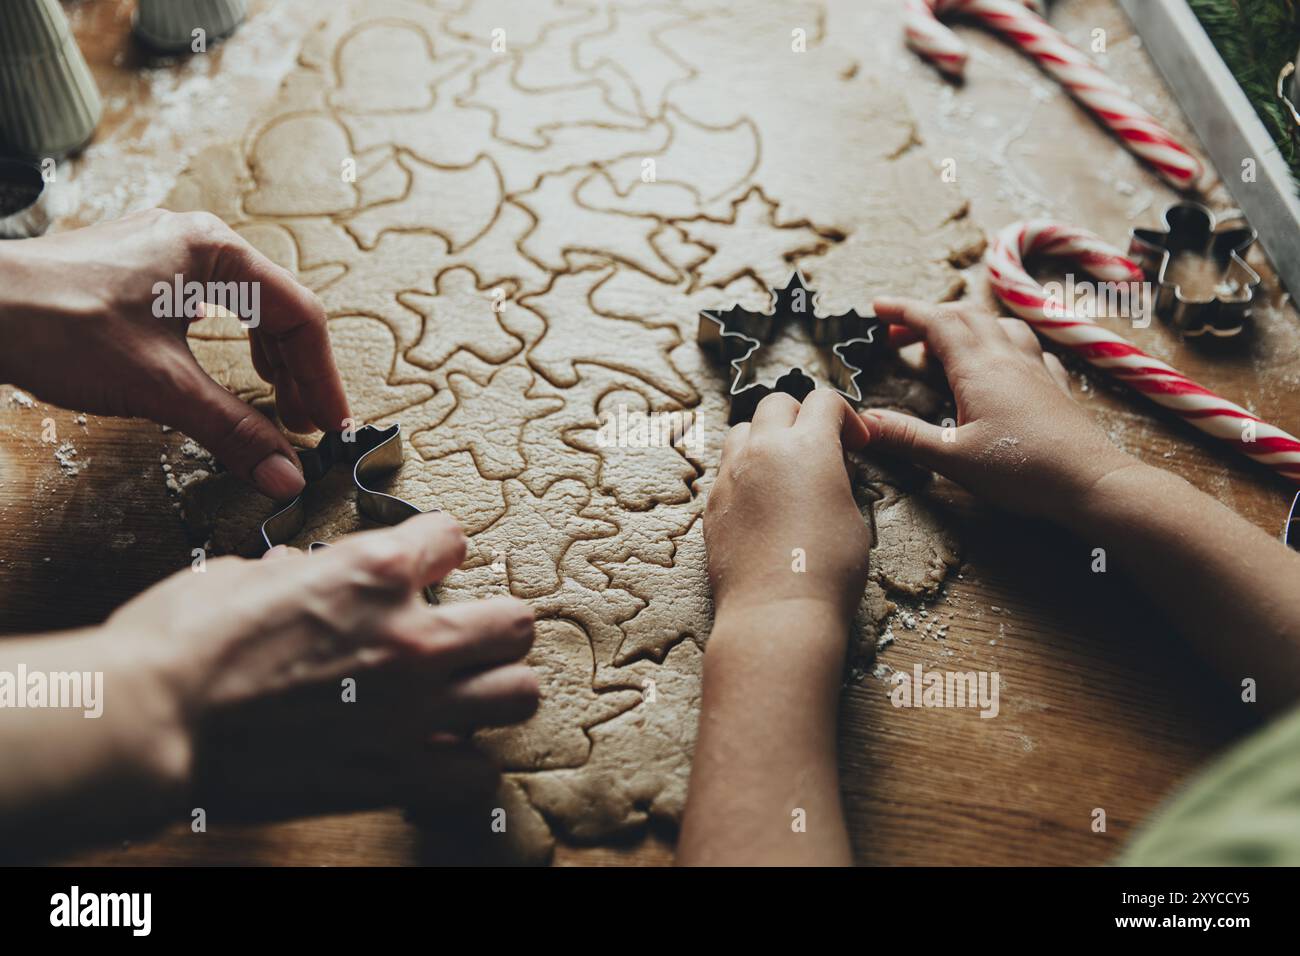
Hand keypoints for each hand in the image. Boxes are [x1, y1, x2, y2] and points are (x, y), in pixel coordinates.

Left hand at [0, 209, 350, 498]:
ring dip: (266, 363)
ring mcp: (163, 255)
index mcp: (214, 250)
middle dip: (296, 374)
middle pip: (277, 310)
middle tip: (304, 427)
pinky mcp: (137, 276)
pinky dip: (228, 350)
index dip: (322, 377)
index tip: (330, 425)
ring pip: (243, 310)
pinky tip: (227, 375)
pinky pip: (208, 310)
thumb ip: (233, 431)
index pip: (299, 315)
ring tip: (276, 408)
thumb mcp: (161, 386)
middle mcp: (194, 241)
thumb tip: (287, 476)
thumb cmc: (57, 326)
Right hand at [106, 512, 537, 817]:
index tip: (425, 564)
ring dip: (494, 690)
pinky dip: (464, 761)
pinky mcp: (397, 773)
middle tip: (464, 634)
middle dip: (493, 623)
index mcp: (375, 571)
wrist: (152, 722)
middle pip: (516, 622)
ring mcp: (412, 709)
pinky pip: (477, 771)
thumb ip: (301, 571)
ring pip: (519, 694)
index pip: (453, 538)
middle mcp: (413, 637)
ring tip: (464, 693)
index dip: (435, 548)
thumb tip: (307, 570)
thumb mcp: (245, 573)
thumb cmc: (182, 639)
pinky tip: (436, 750)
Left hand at [704, 389, 871, 624]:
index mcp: (807, 446)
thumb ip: (838, 481)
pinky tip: (761, 502)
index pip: (824, 401)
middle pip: (777, 404)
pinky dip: (745, 472)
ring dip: (765, 439)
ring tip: (784, 471)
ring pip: (743, 431)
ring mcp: (731, 475)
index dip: (846, 416)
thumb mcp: (853, 517)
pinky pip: (726, 470)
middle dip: (801, 416)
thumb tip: (831, 472)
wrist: (777, 611)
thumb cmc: (826, 570)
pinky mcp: (713, 504)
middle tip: (818, 447)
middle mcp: (763, 450)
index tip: (854, 443)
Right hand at [863, 297, 1139, 520]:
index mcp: (979, 369)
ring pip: (998, 325)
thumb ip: (905, 436)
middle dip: (927, 316)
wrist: (1092, 483)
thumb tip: (860, 423)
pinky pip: (1027, 348)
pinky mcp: (1056, 386)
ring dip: (966, 324)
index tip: (876, 307)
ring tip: (946, 343)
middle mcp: (1008, 359)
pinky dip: (1003, 342)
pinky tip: (1003, 361)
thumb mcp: (953, 458)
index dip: (904, 311)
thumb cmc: (1024, 472)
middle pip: (965, 317)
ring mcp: (1036, 369)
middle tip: (897, 334)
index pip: (936, 322)